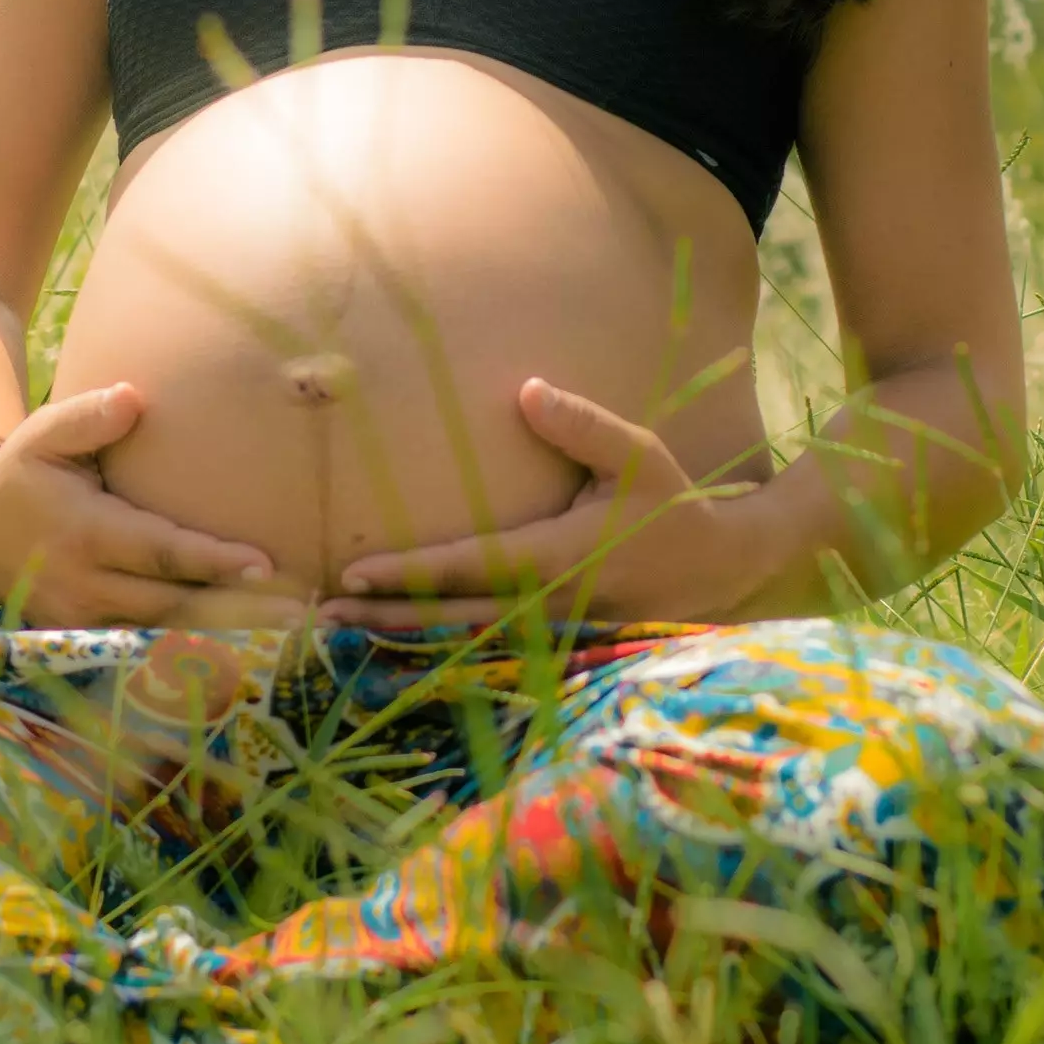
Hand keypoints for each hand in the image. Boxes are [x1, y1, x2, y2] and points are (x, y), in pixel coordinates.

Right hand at [0, 383, 299, 628]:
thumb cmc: (25, 471)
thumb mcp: (43, 434)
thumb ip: (87, 417)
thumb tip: (133, 397)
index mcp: (86, 532)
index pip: (159, 551)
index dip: (210, 559)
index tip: (262, 562)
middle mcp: (88, 585)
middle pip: (173, 604)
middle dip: (237, 610)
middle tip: (300, 615)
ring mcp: (86, 619)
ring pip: (165, 635)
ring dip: (225, 638)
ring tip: (289, 638)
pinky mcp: (88, 638)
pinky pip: (147, 649)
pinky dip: (193, 654)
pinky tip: (245, 655)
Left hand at [324, 378, 763, 629]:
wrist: (723, 571)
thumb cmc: (673, 505)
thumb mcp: (639, 455)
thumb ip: (583, 425)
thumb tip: (527, 390)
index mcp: (560, 557)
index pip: (470, 566)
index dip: (410, 572)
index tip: (353, 573)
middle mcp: (549, 605)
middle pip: (451, 617)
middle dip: (385, 617)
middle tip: (320, 615)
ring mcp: (552, 637)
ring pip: (463, 643)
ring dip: (401, 640)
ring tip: (338, 635)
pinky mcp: (555, 649)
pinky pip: (485, 654)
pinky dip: (436, 652)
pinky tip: (392, 650)